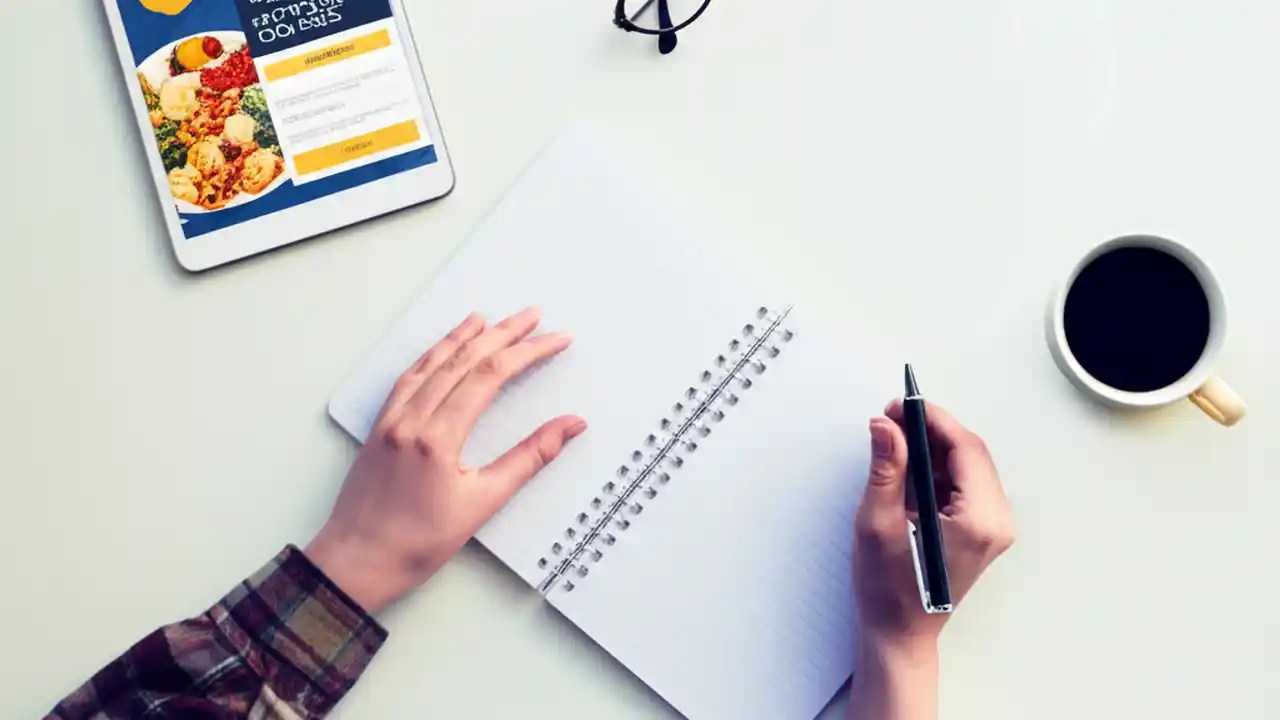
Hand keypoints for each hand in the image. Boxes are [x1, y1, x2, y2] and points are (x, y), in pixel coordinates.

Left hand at [305, 308, 586, 613]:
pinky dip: (430, 357)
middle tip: (533, 316)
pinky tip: (441, 350)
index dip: (527, 352)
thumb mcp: (482, 504)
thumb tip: (569, 425)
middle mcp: (411, 419)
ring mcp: (391, 421)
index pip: (490, 376)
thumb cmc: (416, 544)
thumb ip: (528, 459)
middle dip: (503, 334)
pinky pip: (408, 379)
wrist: (356, 563)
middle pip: (464, 360)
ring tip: (488, 318)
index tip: (556, 339)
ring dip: (463, 337)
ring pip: (432, 363)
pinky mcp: (379, 428)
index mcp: (438, 437)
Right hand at [854, 400, 1014, 649]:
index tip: (903, 405)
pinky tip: (908, 465)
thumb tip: (886, 427)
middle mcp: (997, 523)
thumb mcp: (879, 523)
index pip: (965, 449)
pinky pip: (964, 485)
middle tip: (892, 418)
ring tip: (894, 439)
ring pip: (968, 466)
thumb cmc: (890, 591)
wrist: (900, 633)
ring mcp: (992, 527)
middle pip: (970, 454)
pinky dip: (937, 469)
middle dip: (932, 431)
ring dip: (933, 449)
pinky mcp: (981, 530)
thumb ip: (886, 470)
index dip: (933, 420)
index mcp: (980, 521)